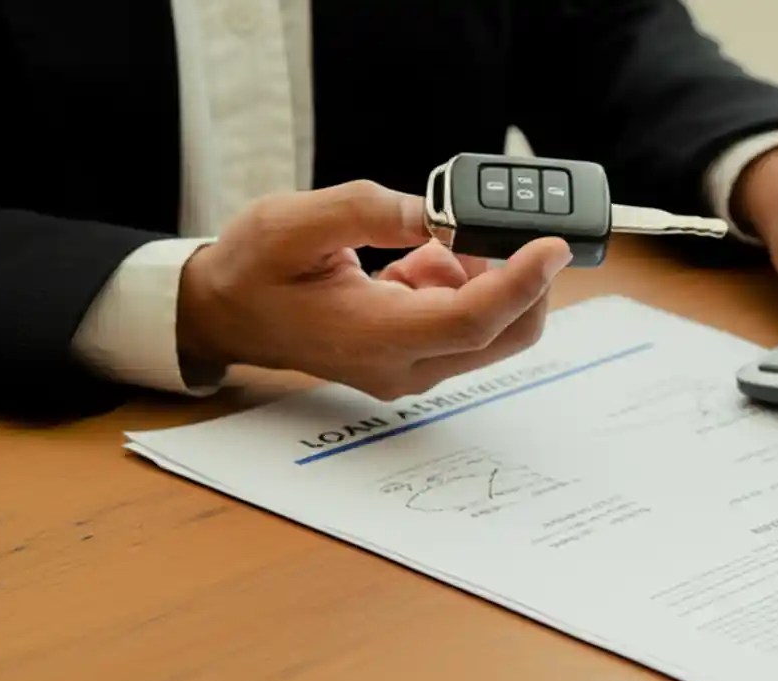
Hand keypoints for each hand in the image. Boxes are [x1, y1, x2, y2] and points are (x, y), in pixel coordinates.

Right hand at [177, 180, 572, 399]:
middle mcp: (401, 366)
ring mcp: (412, 370)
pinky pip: (468, 327)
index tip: (552, 245)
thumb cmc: (253, 269)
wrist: (225, 315)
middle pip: (503, 334)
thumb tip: (442, 211)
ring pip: (492, 330)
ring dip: (483, 277)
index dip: (521, 282)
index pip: (471, 320)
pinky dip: (462, 286)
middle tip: (493, 227)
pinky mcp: (417, 362)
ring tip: (425, 245)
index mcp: (370, 335)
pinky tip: (417, 265)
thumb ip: (371, 212)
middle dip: (519, 277)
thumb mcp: (294, 221)